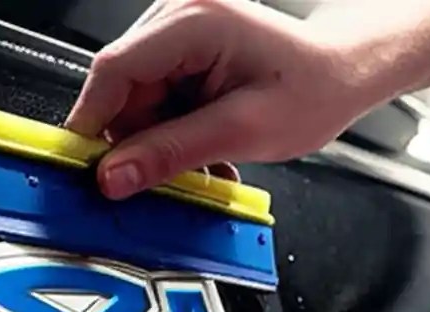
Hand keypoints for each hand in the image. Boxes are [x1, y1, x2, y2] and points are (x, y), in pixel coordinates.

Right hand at [64, 0, 394, 198]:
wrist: (342, 73)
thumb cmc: (313, 90)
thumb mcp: (242, 133)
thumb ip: (171, 153)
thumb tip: (113, 176)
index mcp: (195, 20)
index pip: (113, 70)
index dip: (92, 124)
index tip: (87, 170)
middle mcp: (179, 13)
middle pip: (120, 88)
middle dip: (136, 137)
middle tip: (171, 173)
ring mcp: (177, 27)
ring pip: (133, 97)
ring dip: (156, 136)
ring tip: (202, 152)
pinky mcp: (179, 45)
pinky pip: (151, 94)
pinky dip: (168, 125)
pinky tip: (200, 137)